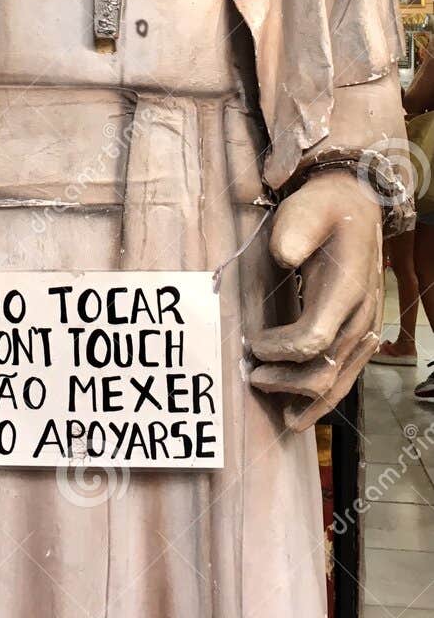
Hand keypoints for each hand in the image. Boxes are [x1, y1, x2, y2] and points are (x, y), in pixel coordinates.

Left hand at [248, 171, 383, 432]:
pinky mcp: (362, 336)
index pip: (314, 339)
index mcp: (347, 290)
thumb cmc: (323, 210)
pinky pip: (345, 377)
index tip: (252, 343)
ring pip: (339, 382)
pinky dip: (322, 396)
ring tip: (276, 409)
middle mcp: (362, 317)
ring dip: (304, 398)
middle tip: (252, 377)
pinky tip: (300, 409)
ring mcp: (366, 330)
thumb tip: (286, 257)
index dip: (279, 350)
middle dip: (286, 382)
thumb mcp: (306, 209)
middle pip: (325, 370)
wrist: (357, 207)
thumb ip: (295, 231)